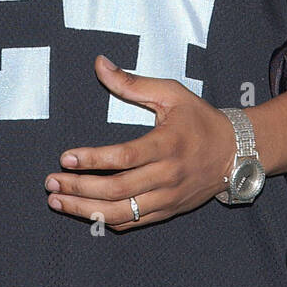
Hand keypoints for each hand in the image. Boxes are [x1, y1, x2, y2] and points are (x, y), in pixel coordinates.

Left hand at [43, 55, 237, 231]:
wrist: (236, 153)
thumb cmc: (199, 119)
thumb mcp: (171, 93)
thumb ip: (132, 83)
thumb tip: (99, 64)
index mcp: (167, 145)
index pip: (124, 158)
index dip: (92, 160)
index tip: (65, 158)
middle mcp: (168, 175)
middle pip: (117, 190)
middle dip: (79, 188)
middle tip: (51, 182)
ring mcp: (168, 198)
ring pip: (121, 213)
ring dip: (85, 209)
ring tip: (57, 200)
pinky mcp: (168, 211)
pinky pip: (132, 222)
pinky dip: (105, 220)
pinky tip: (84, 211)